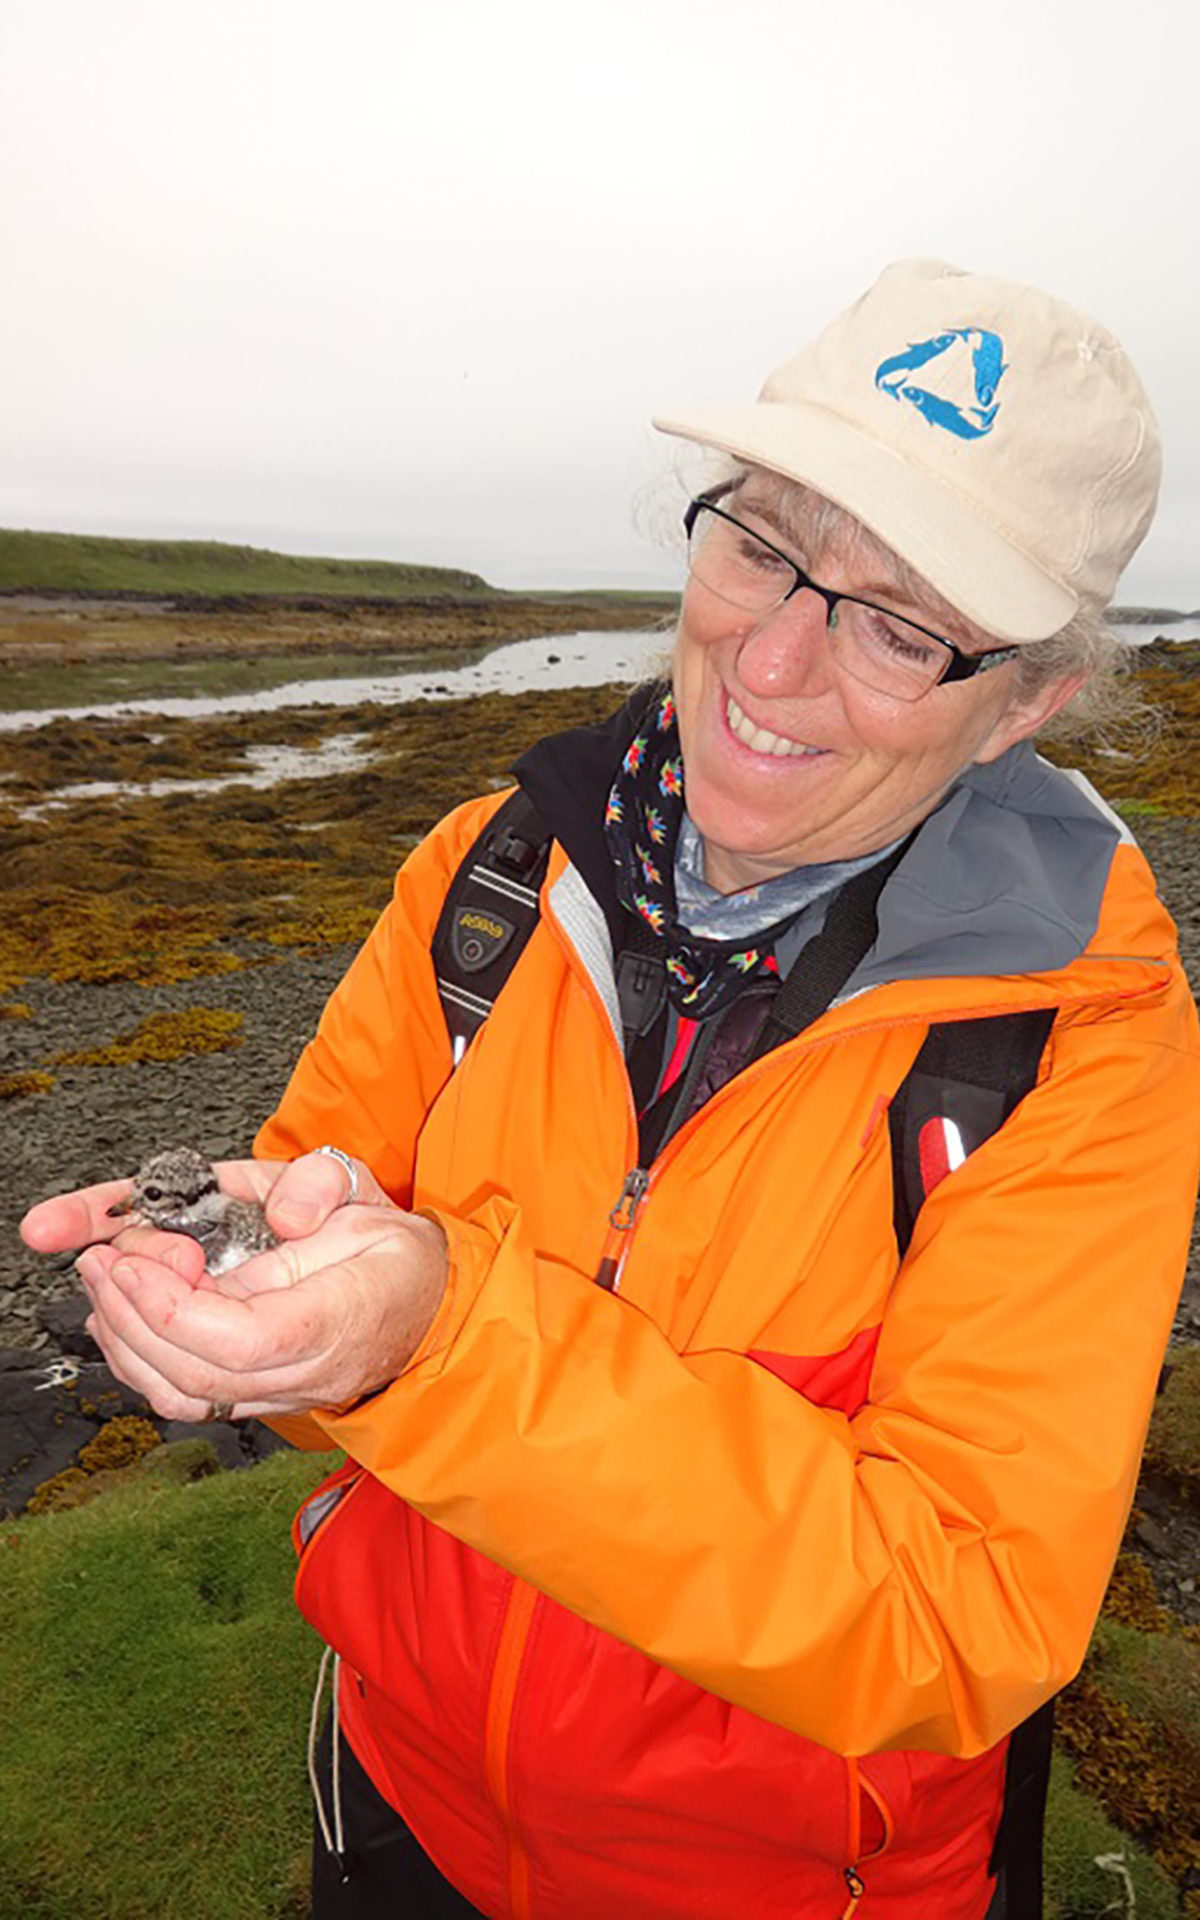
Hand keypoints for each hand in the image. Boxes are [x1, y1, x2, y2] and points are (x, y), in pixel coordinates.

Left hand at [20, 1152, 447, 1420]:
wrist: (423, 1306)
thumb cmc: (393, 1254)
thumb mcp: (369, 1194)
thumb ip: (324, 1185)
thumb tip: (286, 1212)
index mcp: (338, 1319)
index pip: (242, 1340)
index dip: (173, 1309)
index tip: (132, 1261)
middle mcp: (305, 1372)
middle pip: (195, 1374)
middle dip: (130, 1313)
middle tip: (97, 1256)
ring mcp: (278, 1393)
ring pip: (181, 1396)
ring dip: (123, 1338)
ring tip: (99, 1276)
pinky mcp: (254, 1397)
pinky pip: (184, 1397)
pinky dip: (136, 1357)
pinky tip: (115, 1313)